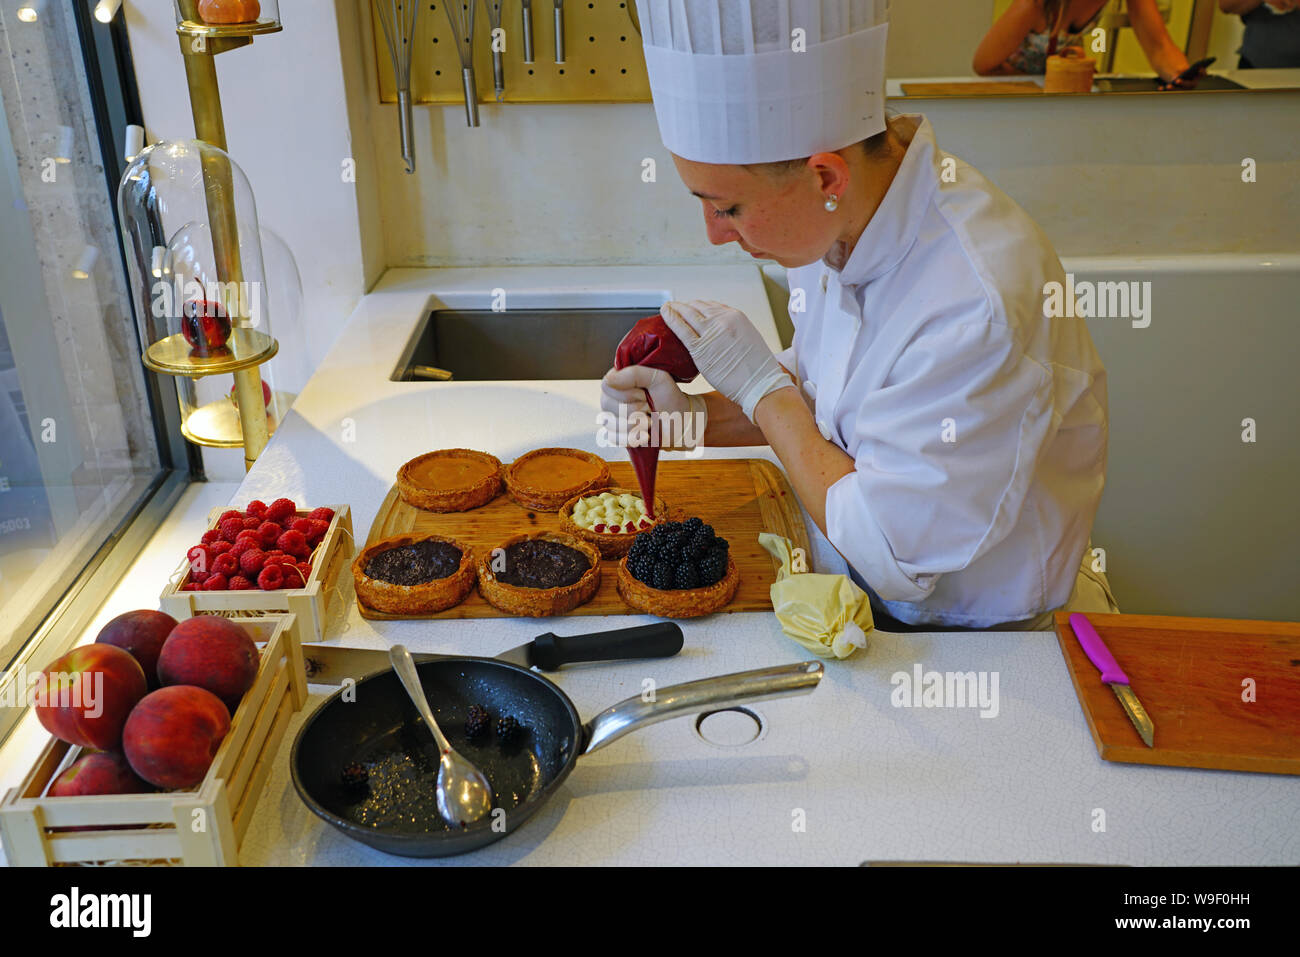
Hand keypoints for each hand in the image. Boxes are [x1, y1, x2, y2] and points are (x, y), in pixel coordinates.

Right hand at [600, 364, 705, 450]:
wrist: (681, 422)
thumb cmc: (670, 398)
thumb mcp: (657, 378)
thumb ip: (634, 374)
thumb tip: (609, 379)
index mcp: (618, 381)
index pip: (607, 386)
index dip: (626, 393)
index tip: (644, 394)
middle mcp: (612, 398)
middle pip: (607, 406)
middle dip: (634, 410)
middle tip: (649, 407)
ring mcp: (613, 418)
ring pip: (612, 424)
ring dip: (637, 424)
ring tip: (649, 420)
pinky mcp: (618, 435)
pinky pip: (616, 438)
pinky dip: (635, 437)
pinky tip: (646, 433)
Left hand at [658, 300, 795, 422]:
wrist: (761, 384)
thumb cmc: (758, 369)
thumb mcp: (748, 338)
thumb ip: (733, 332)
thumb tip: (721, 334)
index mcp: (736, 316)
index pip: (711, 306)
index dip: (698, 306)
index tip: (691, 308)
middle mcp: (723, 320)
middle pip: (698, 307)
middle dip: (685, 306)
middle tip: (675, 307)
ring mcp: (711, 333)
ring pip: (688, 314)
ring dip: (675, 309)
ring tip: (666, 308)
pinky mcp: (701, 349)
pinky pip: (682, 329)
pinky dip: (671, 319)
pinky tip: (664, 314)